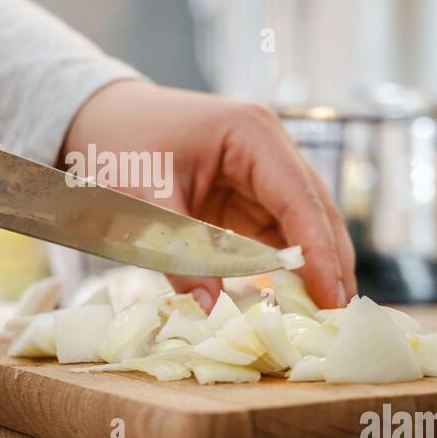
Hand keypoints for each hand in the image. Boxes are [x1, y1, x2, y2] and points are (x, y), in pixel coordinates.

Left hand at [61, 80, 355, 309]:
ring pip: (302, 225)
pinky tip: (294, 301)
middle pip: (315, 209)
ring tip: (325, 317)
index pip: (299, 197)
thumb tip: (209, 311)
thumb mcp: (143, 200)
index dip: (318, 250)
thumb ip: (178, 254)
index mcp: (252, 133)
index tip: (332, 296)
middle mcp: (269, 149)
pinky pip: (277, 234)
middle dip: (330, 262)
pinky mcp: (248, 195)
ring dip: (314, 268)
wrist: (97, 119)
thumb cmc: (118, 145)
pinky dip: (287, 266)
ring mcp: (261, 172)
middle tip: (339, 318)